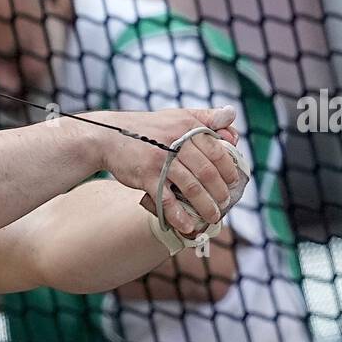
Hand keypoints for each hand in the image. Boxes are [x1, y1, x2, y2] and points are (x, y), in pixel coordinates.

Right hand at [89, 106, 241, 235]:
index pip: (217, 149)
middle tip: (225, 203)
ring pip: (192, 187)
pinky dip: (178, 215)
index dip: (228, 168)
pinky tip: (187, 225)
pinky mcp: (146, 175)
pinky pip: (166, 198)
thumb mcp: (178, 115)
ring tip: (213, 216)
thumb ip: (207, 118)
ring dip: (205, 205)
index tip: (233, 181)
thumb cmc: (146, 129)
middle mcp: (176, 141)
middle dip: (220, 191)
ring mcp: (161, 159)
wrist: (108, 136)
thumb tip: (233, 120)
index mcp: (187, 126)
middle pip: (207, 171)